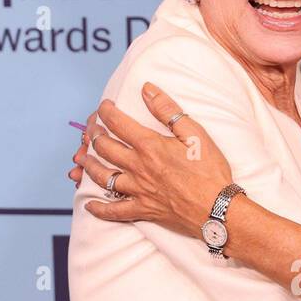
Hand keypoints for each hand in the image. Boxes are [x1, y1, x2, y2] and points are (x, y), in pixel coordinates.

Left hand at [68, 84, 232, 232]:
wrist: (217, 209)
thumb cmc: (211, 171)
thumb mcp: (195, 134)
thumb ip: (168, 111)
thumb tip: (147, 89)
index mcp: (149, 146)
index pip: (117, 123)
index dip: (106, 111)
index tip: (104, 106)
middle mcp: (138, 167)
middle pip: (104, 147)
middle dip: (93, 134)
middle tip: (91, 128)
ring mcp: (138, 190)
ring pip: (102, 176)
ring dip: (88, 164)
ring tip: (83, 157)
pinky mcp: (143, 209)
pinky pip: (114, 211)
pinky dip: (99, 208)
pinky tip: (89, 204)